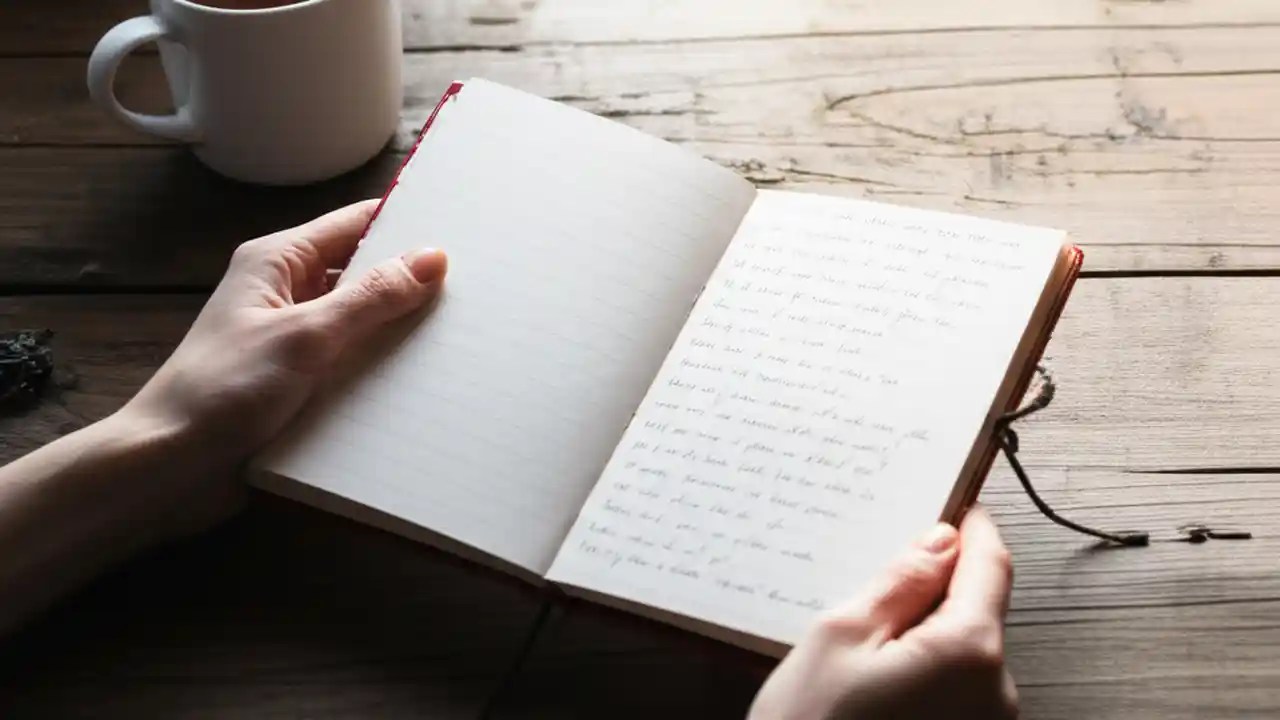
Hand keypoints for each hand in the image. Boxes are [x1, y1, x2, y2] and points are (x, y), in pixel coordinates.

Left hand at [120, 199, 446, 534]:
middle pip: (361, 274)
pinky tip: (422, 382)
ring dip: (398, 332)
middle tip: (474, 292)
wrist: (171, 467)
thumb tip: (433, 257)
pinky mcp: (298, 383)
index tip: (461, 234)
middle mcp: (285, 293)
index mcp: (277, 262)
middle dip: (410, 283)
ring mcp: (291, 339)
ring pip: (360, 323)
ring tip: (460, 338)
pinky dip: (381, 370)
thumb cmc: (226, 390)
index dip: (404, 225)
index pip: (353, 224)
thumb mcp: (306, 336)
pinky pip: (351, 364)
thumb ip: (370, 297)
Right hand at [748, 505, 1016, 719]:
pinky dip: (921, 669)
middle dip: (933, 586)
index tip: (952, 503)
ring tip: (859, 645)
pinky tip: (871, 680)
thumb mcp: (840, 635)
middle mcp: (997, 690)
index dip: (971, 526)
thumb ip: (899, 582)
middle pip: (977, 607)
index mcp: (971, 650)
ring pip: (962, 649)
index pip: (992, 562)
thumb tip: (940, 541)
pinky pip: (953, 685)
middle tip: (872, 581)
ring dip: (922, 632)